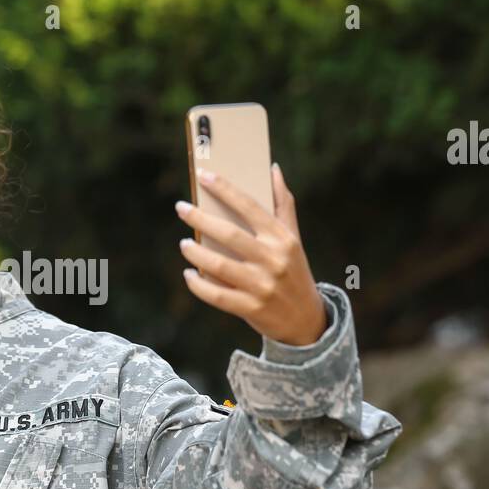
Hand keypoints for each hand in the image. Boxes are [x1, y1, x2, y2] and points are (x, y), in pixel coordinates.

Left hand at [175, 162, 327, 346]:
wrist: (306, 319)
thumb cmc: (293, 271)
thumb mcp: (293, 238)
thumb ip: (283, 204)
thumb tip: (273, 169)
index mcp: (282, 238)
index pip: (250, 207)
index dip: (225, 189)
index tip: (203, 175)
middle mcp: (273, 260)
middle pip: (229, 234)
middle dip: (200, 219)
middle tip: (181, 208)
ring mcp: (262, 285)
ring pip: (219, 265)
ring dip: (196, 252)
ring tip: (184, 244)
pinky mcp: (251, 308)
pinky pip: (216, 295)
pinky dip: (198, 285)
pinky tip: (189, 274)